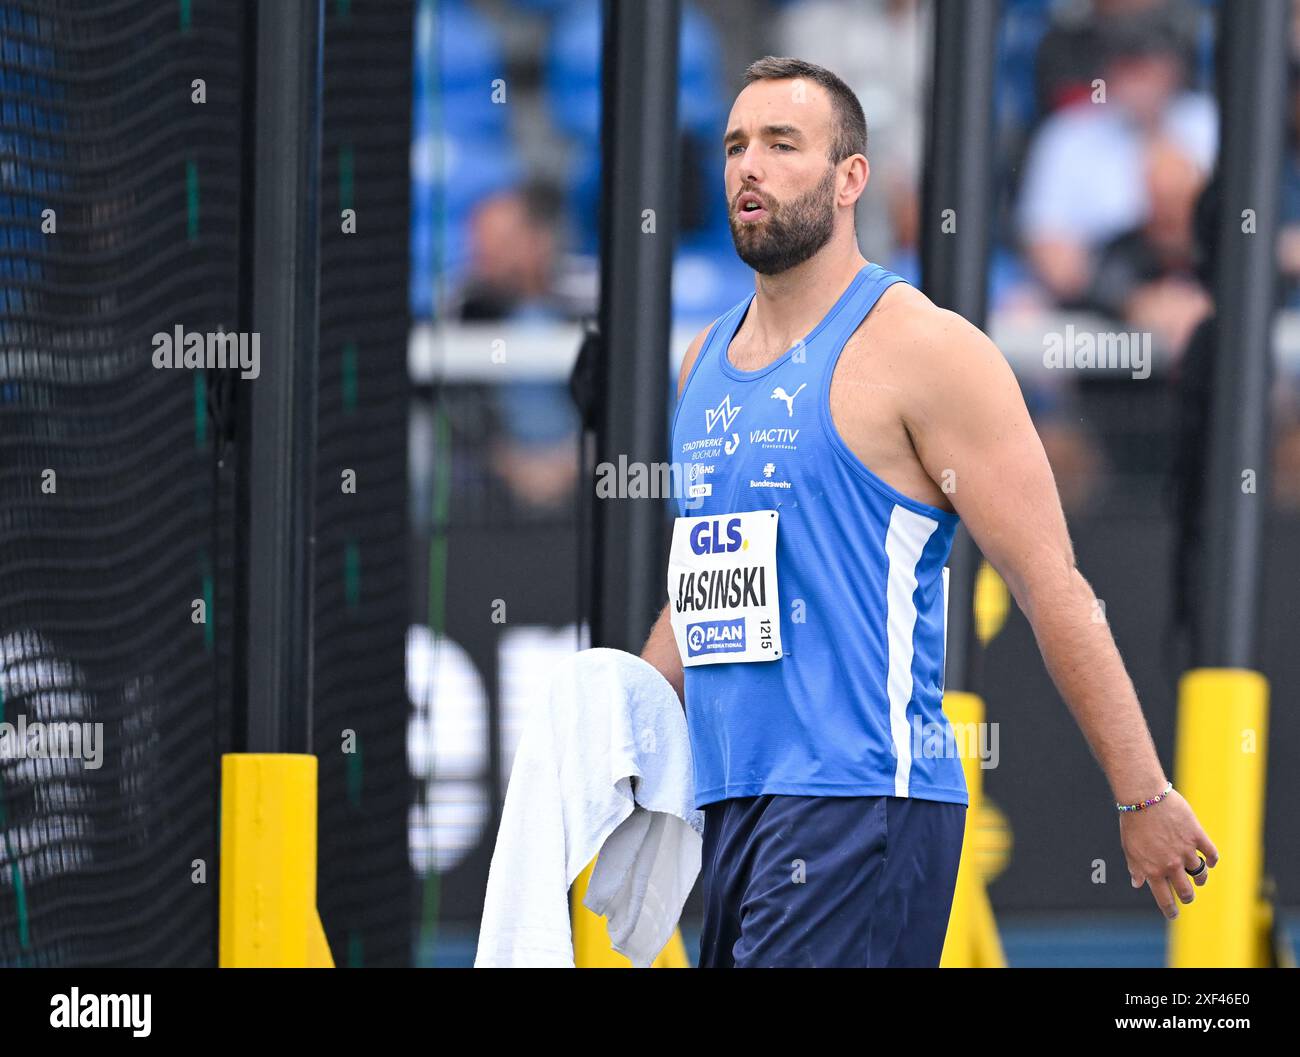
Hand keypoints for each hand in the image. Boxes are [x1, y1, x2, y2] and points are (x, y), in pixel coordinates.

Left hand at [1118, 788, 1218, 918]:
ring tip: (1199, 879)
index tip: (1173, 915)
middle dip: (1188, 897)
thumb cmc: (1133, 822)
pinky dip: (1212, 860)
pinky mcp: (1197, 836)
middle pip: (1186, 891)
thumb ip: (1136, 868)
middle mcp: (1171, 864)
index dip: (1170, 910)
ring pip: (1200, 874)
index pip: (1165, 898)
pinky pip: (1211, 854)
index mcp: (1153, 870)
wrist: (1144, 797)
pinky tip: (1210, 862)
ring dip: (1200, 879)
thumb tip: (1138, 883)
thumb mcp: (1130, 848)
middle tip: (1187, 897)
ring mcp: (1186, 851)